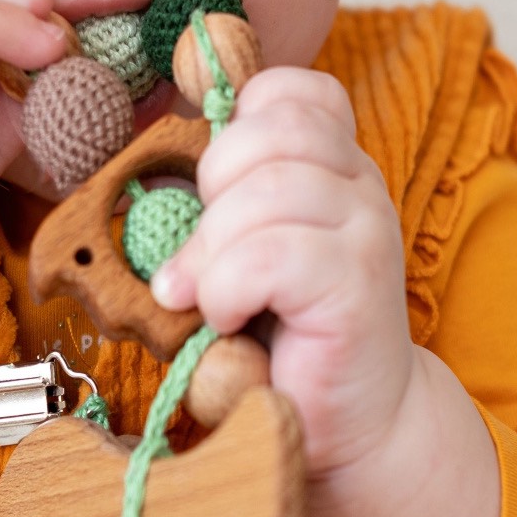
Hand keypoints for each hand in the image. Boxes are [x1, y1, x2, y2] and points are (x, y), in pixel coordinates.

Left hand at [149, 67, 415, 477]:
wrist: (351, 426)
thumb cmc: (284, 338)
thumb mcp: (246, 251)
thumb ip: (219, 204)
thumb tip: (149, 179)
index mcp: (335, 165)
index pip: (293, 90)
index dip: (239, 120)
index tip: (216, 189)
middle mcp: (361, 186)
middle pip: (273, 128)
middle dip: (213, 185)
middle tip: (203, 251)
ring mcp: (367, 232)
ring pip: (267, 190)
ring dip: (211, 249)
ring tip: (203, 298)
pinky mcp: (358, 287)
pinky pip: (270, 256)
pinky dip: (227, 288)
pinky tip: (228, 319)